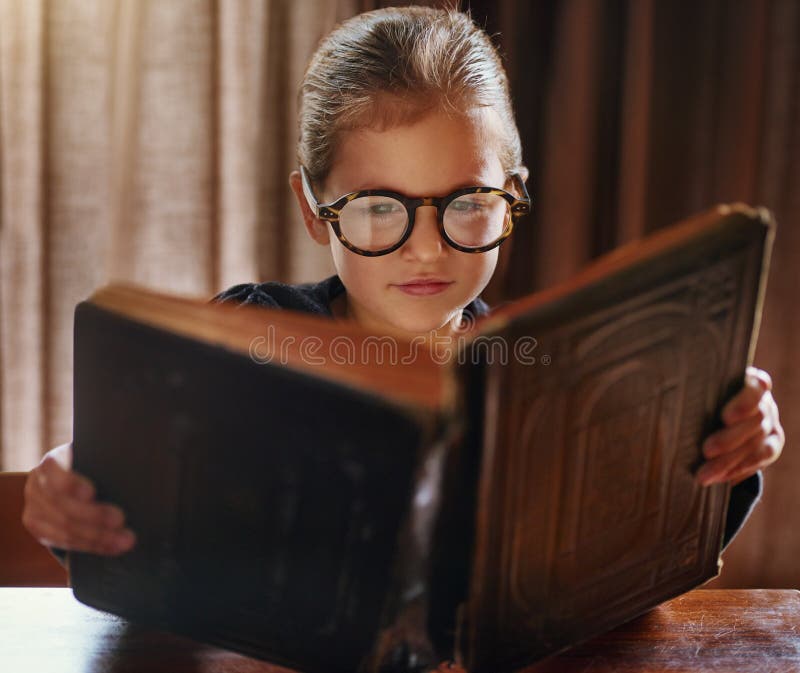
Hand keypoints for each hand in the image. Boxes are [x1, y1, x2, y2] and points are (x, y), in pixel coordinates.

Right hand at [22, 442, 135, 555]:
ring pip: (65, 529)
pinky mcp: (40, 530)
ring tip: (125, 540)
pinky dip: (92, 547)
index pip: (54, 472)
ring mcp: (35, 510)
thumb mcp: (98, 456)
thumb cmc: (96, 464)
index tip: (92, 492)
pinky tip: (113, 548)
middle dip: (94, 516)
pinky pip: (64, 543)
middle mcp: (37, 486)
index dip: (70, 484)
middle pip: (62, 506)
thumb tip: (139, 466)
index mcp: (51, 462)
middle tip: (121, 519)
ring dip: (98, 537)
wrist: (77, 479)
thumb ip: (108, 461)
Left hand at [696, 366, 783, 485]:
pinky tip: (720, 478)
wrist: (716, 418)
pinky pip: (761, 458)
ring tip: (704, 474)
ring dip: (730, 460)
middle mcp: (762, 401)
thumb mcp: (695, 395)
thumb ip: (689, 396)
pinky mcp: (772, 444)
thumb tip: (657, 402)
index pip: (755, 387)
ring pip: (757, 443)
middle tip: (706, 450)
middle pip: (755, 420)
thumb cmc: (697, 400)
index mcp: (746, 382)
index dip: (744, 403)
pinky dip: (739, 470)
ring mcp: (771, 423)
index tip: (725, 417)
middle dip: (730, 438)